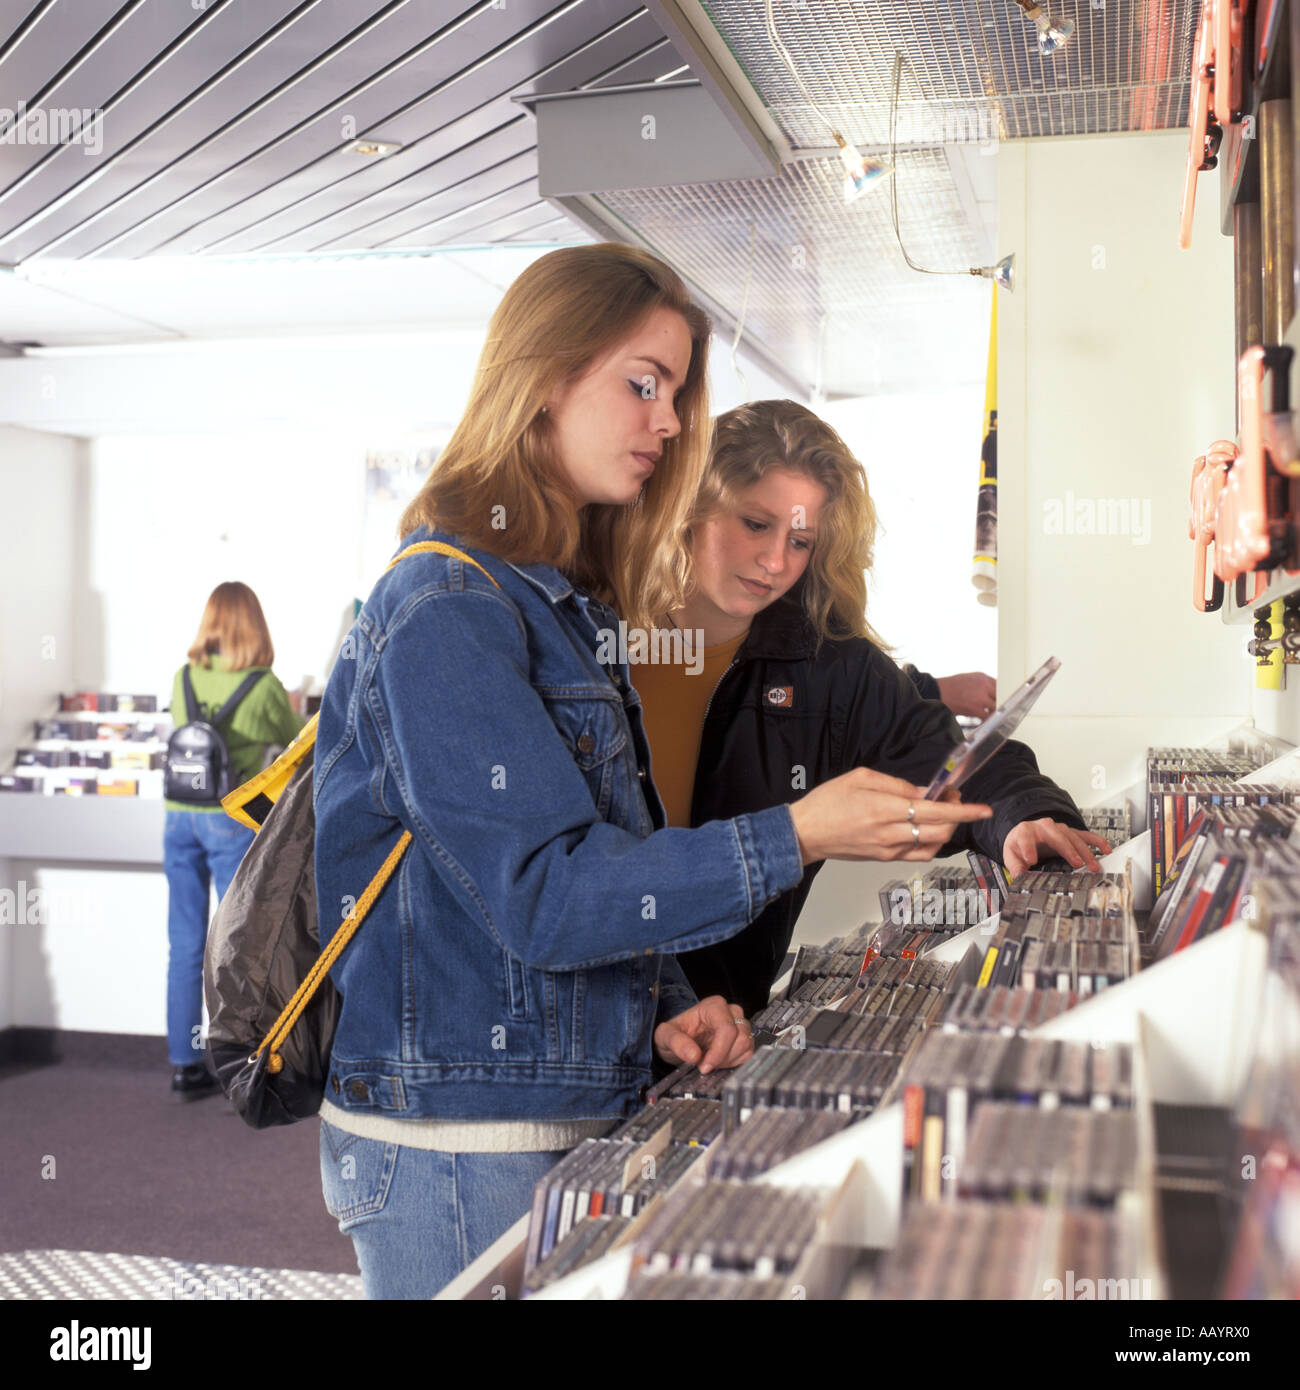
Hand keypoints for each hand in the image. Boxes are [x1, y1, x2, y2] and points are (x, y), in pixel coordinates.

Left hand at [653, 995, 752, 1074]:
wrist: (680, 1040)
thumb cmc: (675, 1033)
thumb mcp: (665, 1036)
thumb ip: (676, 1042)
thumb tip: (693, 1054)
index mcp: (714, 1006)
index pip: (727, 1028)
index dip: (718, 1051)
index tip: (705, 1066)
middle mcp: (730, 1012)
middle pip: (740, 1038)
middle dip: (722, 1057)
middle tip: (704, 1065)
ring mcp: (739, 1024)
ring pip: (746, 1046)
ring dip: (728, 1060)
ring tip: (709, 1061)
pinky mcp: (744, 1038)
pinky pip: (748, 1054)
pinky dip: (734, 1063)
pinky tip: (719, 1062)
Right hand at [788, 767, 991, 865]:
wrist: (804, 834)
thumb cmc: (826, 803)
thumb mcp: (860, 778)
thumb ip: (897, 785)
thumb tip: (925, 792)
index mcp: (884, 809)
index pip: (936, 811)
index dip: (963, 810)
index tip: (982, 807)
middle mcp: (890, 833)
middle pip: (941, 830)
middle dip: (957, 815)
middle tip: (953, 796)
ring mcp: (889, 850)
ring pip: (933, 844)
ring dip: (946, 828)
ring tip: (941, 810)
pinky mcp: (885, 859)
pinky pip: (919, 853)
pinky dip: (931, 840)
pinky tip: (927, 827)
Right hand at [935, 671, 996, 718]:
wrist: (937, 691)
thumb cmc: (950, 686)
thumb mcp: (969, 678)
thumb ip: (982, 684)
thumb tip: (991, 692)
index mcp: (983, 677)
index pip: (1000, 686)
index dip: (1001, 694)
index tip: (1000, 700)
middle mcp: (984, 685)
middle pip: (1000, 696)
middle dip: (998, 703)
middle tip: (995, 709)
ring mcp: (981, 696)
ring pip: (996, 706)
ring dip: (992, 712)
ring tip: (988, 715)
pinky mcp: (976, 707)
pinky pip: (988, 716)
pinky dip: (986, 719)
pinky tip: (982, 720)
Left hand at [1002, 819, 1111, 877]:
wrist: (1025, 835)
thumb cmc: (1019, 845)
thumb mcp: (1010, 855)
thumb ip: (1014, 865)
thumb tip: (1019, 876)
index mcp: (1026, 830)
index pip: (1026, 837)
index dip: (1028, 848)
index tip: (1031, 860)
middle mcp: (1044, 826)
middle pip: (1057, 836)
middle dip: (1068, 849)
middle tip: (1077, 863)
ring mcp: (1059, 829)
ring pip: (1074, 837)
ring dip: (1085, 851)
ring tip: (1092, 865)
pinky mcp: (1069, 833)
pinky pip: (1085, 835)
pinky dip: (1096, 841)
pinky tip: (1106, 849)